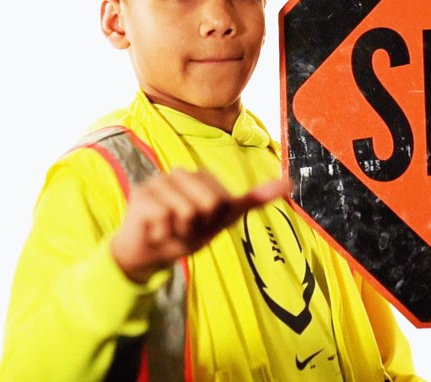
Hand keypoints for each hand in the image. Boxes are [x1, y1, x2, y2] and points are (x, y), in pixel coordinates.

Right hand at [110, 168, 289, 282]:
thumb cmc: (184, 235)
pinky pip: (164, 217)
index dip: (214, 222)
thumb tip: (289, 183)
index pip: (224, 201)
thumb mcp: (223, 220)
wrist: (147, 256)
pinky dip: (163, 234)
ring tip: (169, 230)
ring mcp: (158, 181)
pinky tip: (154, 232)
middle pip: (209, 202)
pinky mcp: (140, 194)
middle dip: (198, 227)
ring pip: (187, 210)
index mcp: (201, 177)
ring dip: (180, 232)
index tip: (201, 226)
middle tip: (184, 230)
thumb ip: (254, 200)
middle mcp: (180, 173)